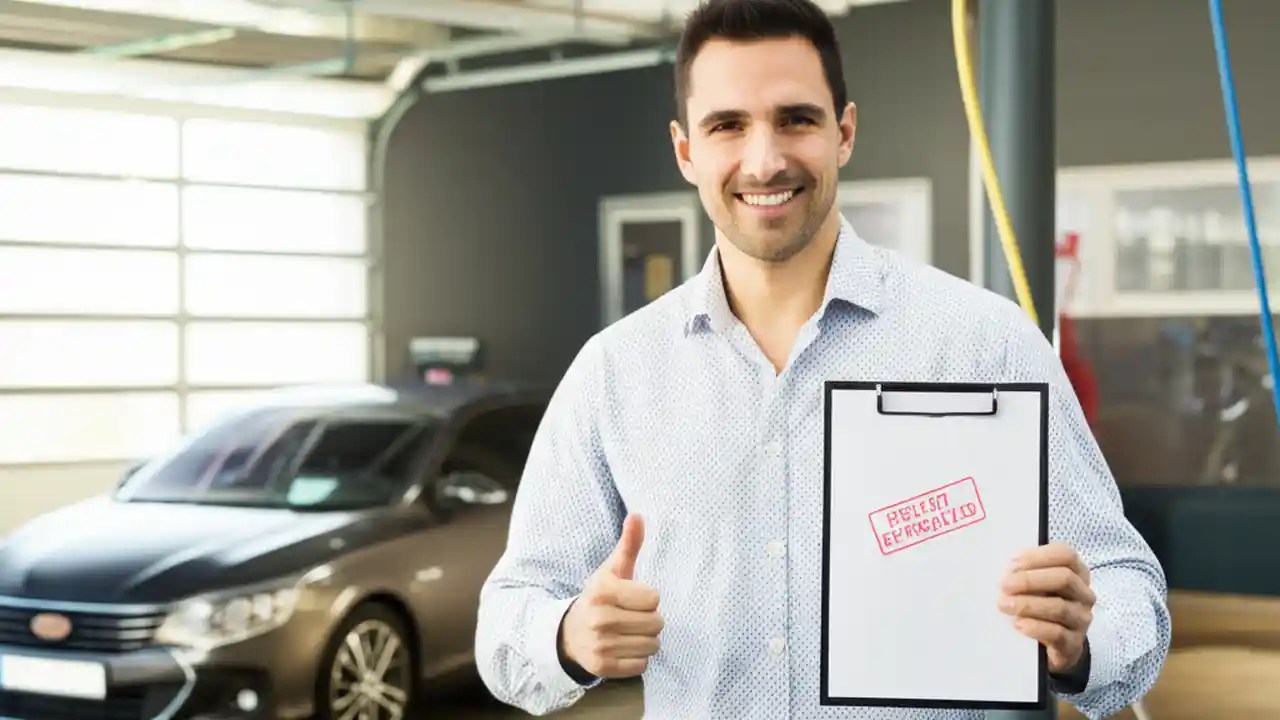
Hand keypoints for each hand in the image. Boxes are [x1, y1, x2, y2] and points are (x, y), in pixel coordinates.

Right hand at [559, 514, 662, 678]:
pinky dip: (637, 659)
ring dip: (645, 640)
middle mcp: (599, 618)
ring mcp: (599, 645)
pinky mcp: (602, 667)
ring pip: (652, 645)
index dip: (648, 598)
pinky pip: (642, 665)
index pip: (653, 599)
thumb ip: (628, 545)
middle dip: (650, 620)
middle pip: (656, 623)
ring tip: (627, 633)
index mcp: (602, 590)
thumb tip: (637, 515)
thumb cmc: (600, 597)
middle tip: (631, 617)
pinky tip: (622, 648)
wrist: (570, 633)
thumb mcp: (612, 570)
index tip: (633, 598)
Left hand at [998, 542, 1095, 672]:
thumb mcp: (1036, 586)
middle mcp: (1083, 594)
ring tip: (1005, 605)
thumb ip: (1025, 573)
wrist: (1054, 645)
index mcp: (1076, 573)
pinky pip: (1058, 633)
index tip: (1012, 563)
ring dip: (1028, 604)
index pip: (1066, 555)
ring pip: (1060, 607)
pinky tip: (1018, 624)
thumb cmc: (1041, 605)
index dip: (1039, 556)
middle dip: (1030, 580)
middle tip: (1004, 585)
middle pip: (1064, 578)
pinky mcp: (1073, 643)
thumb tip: (1003, 569)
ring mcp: (1081, 619)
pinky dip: (1036, 627)